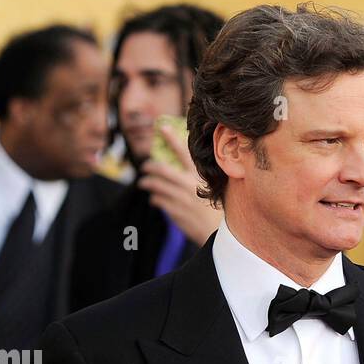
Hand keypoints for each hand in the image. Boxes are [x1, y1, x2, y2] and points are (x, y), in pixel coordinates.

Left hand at [136, 122, 222, 245]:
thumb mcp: (218, 190)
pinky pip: (159, 201)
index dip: (171, 138)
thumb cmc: (220, 212)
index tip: (162, 128)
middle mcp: (189, 186)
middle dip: (150, 166)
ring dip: (148, 183)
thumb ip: (204, 178)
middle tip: (145, 166)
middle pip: (162, 170)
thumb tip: (191, 166)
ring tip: (144, 182)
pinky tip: (154, 199)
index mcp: (200, 177)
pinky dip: (155, 198)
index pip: (183, 152)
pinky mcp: (176, 213)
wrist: (219, 235)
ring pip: (157, 186)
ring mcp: (181, 200)